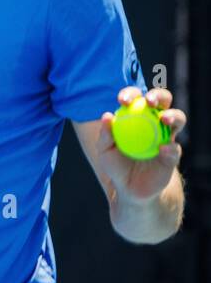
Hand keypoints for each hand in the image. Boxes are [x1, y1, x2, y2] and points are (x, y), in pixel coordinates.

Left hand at [97, 86, 186, 201]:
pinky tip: (162, 150)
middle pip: (163, 102)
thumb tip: (107, 116)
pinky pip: (175, 148)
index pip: (137, 99)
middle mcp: (155, 123)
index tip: (122, 100)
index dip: (131, 94)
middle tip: (149, 100)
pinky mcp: (174, 154)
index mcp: (137, 117)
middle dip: (158, 96)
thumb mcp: (105, 150)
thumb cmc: (116, 164)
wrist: (130, 188)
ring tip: (164, 118)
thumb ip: (105, 135)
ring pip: (178, 119)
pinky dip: (170, 148)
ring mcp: (167, 137)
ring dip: (173, 115)